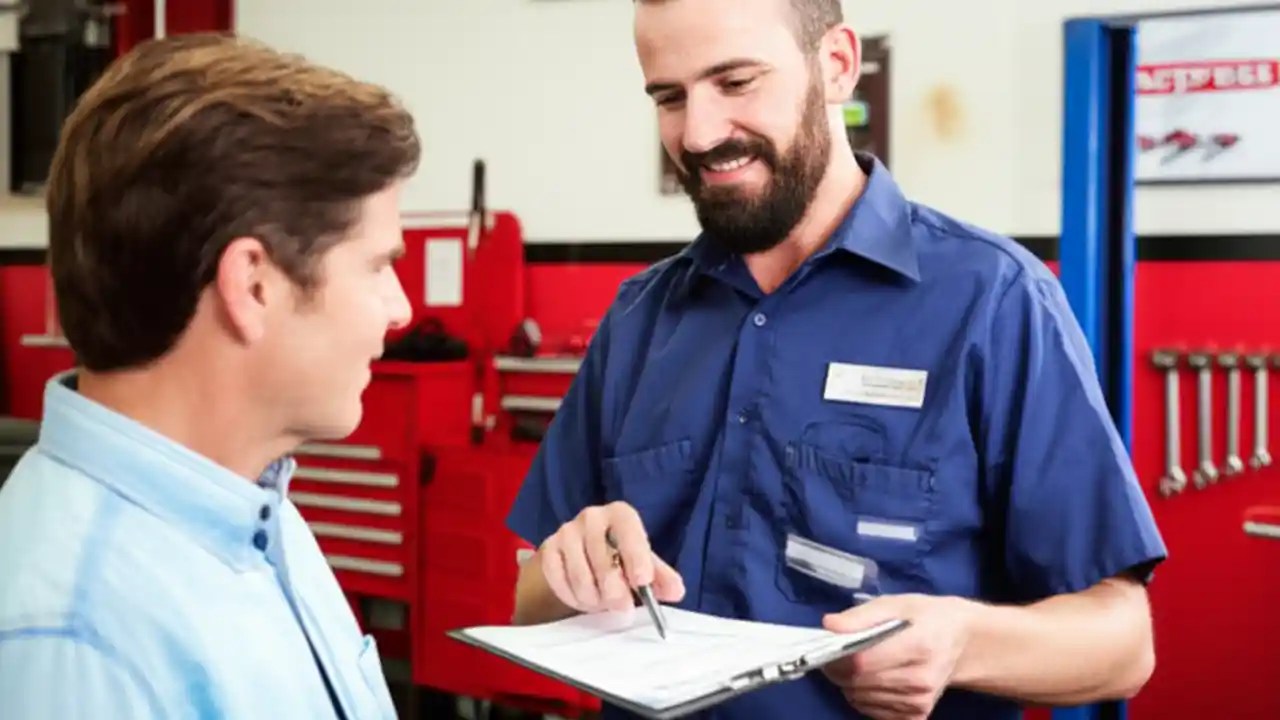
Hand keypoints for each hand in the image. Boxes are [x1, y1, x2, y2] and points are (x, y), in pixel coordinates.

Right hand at [539, 501, 684, 613]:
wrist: (584, 550)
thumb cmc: (620, 554)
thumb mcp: (644, 562)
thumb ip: (661, 577)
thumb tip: (676, 592)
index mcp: (620, 515)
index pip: (629, 532)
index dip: (636, 557)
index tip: (642, 581)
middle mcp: (592, 517)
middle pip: (602, 558)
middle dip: (614, 589)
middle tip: (623, 607)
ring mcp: (567, 532)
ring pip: (579, 575)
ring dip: (594, 598)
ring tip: (604, 603)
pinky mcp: (548, 549)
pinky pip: (559, 581)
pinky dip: (574, 597)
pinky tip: (586, 599)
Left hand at [820, 594, 971, 719]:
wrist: (963, 644)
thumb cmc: (927, 618)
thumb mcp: (897, 604)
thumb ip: (861, 616)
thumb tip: (829, 625)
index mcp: (917, 647)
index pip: (861, 663)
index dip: (837, 656)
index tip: (830, 646)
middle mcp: (919, 681)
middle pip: (857, 683)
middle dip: (838, 669)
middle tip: (840, 654)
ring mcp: (919, 703)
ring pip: (860, 699)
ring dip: (849, 683)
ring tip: (860, 664)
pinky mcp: (916, 717)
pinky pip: (872, 711)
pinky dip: (863, 696)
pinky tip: (873, 680)